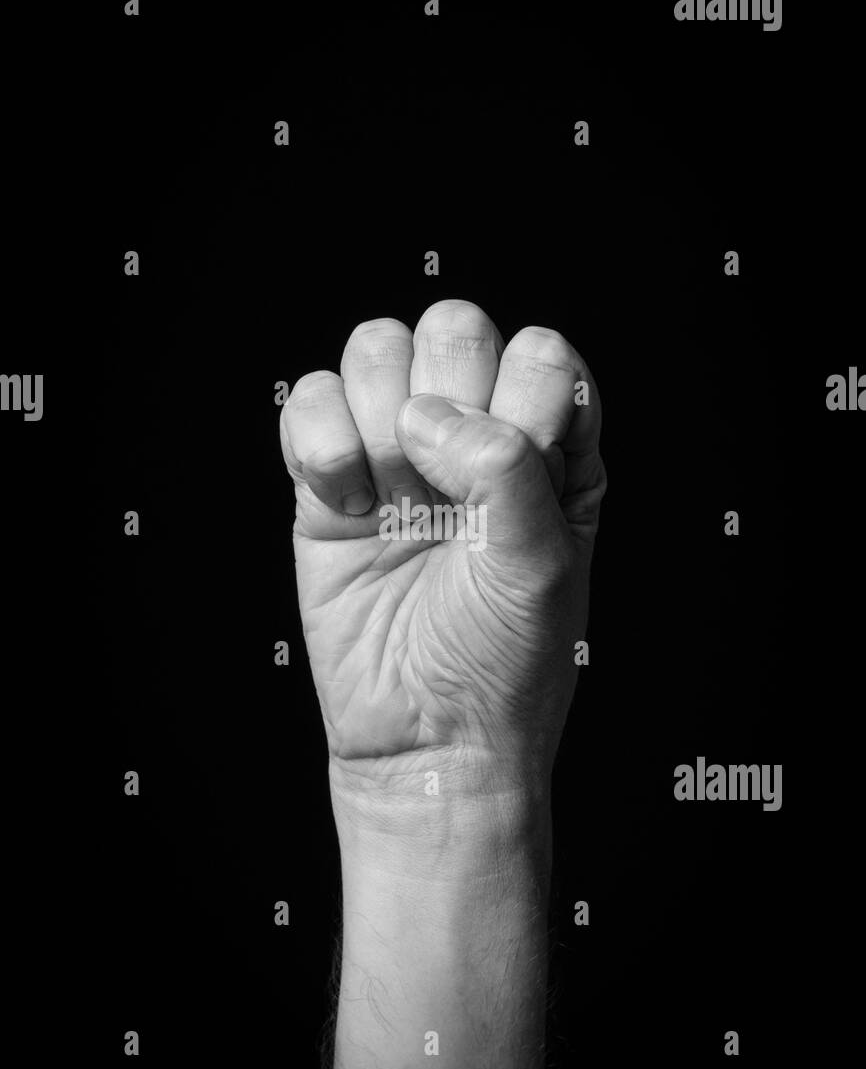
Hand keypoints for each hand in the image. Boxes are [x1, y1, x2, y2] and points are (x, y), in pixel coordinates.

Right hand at [280, 298, 604, 851]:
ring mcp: (396, 455)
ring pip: (376, 345)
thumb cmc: (504, 662)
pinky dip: (320, 437)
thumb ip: (508, 466)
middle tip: (443, 485)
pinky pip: (309, 398)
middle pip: (452, 326)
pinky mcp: (327, 482)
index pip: (538, 352)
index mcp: (549, 449)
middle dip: (446, 392)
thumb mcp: (544, 564)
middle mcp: (473, 438)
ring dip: (381, 413)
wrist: (428, 741)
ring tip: (394, 495)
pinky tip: (348, 501)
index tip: (513, 480)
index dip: (520, 398)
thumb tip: (425, 413)